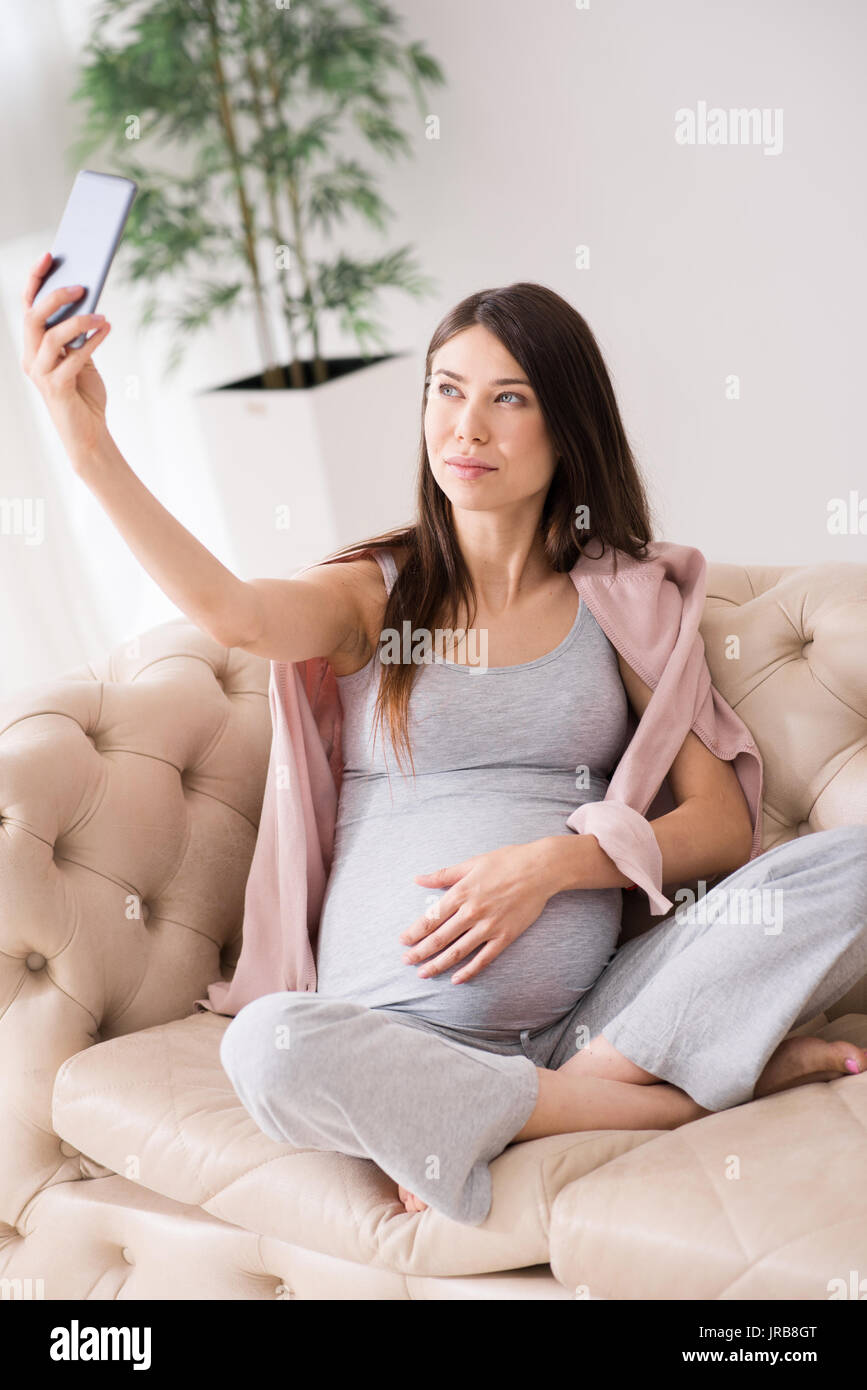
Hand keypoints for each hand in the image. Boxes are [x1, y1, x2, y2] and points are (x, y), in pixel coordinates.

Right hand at [21, 251, 112, 464]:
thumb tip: (88, 299)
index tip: (50, 255)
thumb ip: (79, 333)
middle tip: (81, 285)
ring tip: (101, 314)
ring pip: (52, 336)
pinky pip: (73, 358)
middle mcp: (31, 358)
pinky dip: (92, 341)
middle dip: (56, 296)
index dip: (35, 280)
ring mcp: (41, 374)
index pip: (27, 306)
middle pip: (34, 317)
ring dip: (79, 321)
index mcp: (33, 346)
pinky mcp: (56, 389)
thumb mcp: (81, 357)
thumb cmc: (84, 393)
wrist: (89, 433)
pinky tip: (106, 328)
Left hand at [399, 840, 559, 983]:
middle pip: (440, 938)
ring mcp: (489, 926)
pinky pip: (483, 959)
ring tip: (423, 973)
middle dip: (420, 952)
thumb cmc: (505, 861)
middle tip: (406, 961)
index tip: (402, 941)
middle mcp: (472, 912)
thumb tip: (418, 879)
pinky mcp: (505, 936)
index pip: (431, 918)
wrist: (540, 869)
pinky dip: (469, 971)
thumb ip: (443, 875)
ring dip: (438, 964)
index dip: (414, 932)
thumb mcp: (471, 863)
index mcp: (461, 893)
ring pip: (458, 951)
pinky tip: (456, 979)